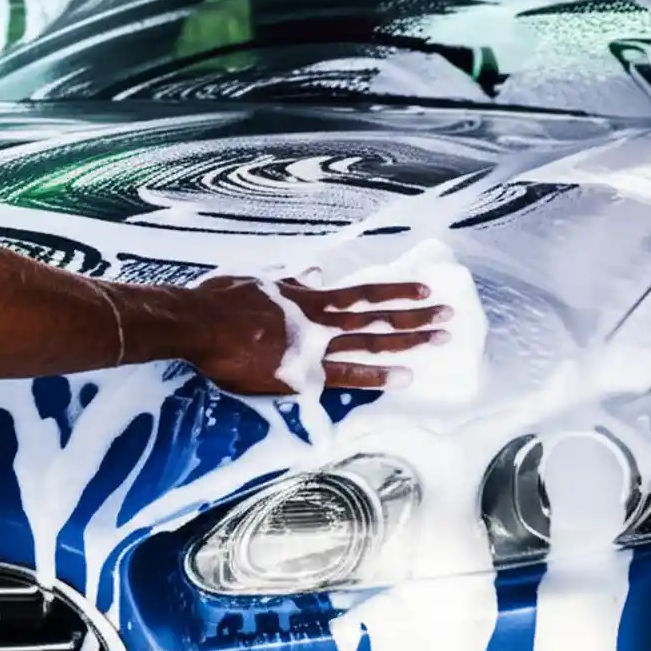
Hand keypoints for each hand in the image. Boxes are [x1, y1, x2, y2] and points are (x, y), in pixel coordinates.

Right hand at [188, 276, 450, 394]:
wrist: (200, 324)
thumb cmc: (222, 303)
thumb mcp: (260, 283)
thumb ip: (291, 280)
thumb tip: (314, 272)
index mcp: (310, 299)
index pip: (364, 294)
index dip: (397, 293)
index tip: (425, 292)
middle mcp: (322, 319)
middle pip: (379, 316)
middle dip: (416, 316)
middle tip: (449, 316)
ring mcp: (317, 345)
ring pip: (373, 340)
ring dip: (409, 340)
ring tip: (440, 340)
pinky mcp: (305, 372)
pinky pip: (349, 375)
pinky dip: (377, 376)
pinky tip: (404, 378)